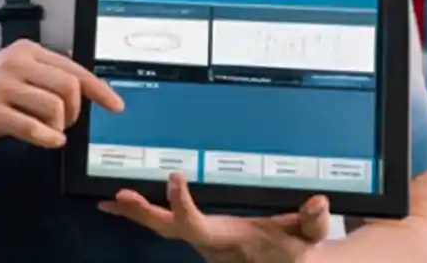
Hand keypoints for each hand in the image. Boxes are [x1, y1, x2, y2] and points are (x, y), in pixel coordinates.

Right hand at [0, 39, 123, 150]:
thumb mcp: (11, 72)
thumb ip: (43, 75)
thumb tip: (82, 85)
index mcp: (25, 50)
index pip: (74, 68)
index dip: (100, 90)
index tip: (115, 105)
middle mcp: (16, 62)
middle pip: (69, 87)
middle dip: (75, 112)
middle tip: (65, 124)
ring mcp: (2, 86)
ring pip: (55, 108)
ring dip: (59, 128)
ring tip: (48, 132)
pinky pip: (34, 128)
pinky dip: (47, 139)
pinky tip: (46, 141)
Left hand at [99, 172, 330, 262]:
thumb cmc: (293, 250)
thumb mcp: (308, 237)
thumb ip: (312, 221)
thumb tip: (319, 202)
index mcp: (224, 240)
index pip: (195, 223)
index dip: (181, 203)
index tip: (175, 177)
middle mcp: (204, 240)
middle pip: (166, 228)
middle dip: (143, 215)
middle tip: (120, 198)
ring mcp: (197, 236)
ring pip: (159, 226)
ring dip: (134, 214)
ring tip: (108, 200)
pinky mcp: (194, 231)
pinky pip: (162, 221)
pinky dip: (139, 213)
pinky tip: (116, 204)